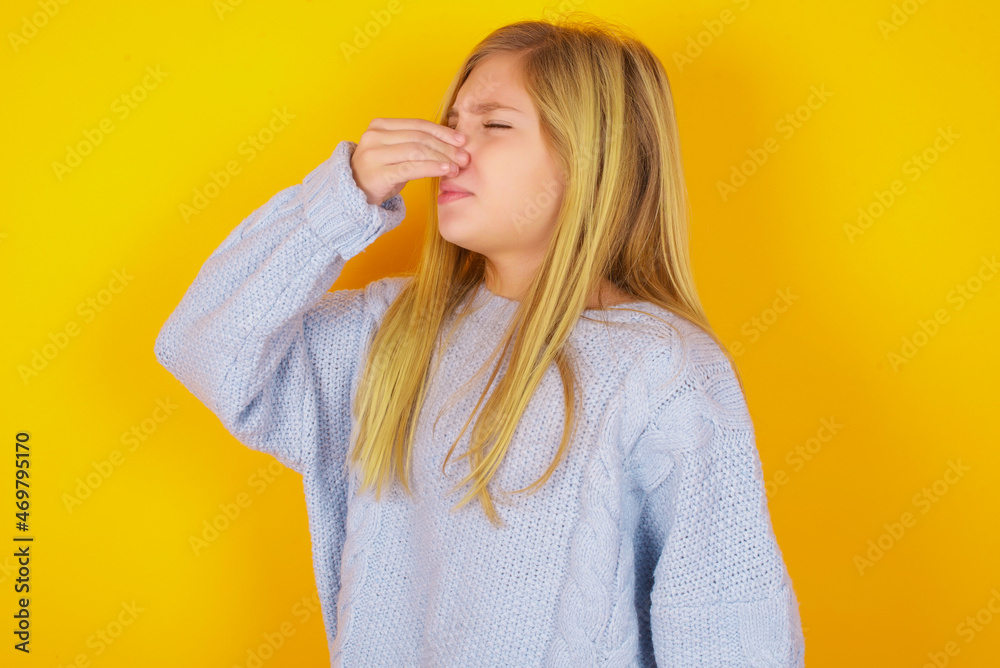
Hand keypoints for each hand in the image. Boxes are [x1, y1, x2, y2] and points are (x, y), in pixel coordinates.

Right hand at [349, 117, 469, 205]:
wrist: (352, 196)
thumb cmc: (379, 174)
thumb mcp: (394, 153)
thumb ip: (414, 143)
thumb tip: (451, 142)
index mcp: (379, 126)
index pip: (418, 124)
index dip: (442, 131)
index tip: (462, 140)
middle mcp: (374, 137)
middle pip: (419, 137)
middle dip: (446, 146)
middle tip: (464, 156)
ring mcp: (374, 155)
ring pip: (417, 151)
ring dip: (441, 158)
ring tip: (457, 167)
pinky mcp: (377, 174)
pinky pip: (410, 168)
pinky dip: (431, 168)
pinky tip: (445, 170)